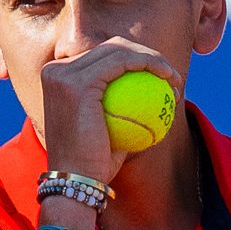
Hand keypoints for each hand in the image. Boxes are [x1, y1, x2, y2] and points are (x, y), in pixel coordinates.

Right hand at [35, 36, 179, 184]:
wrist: (75, 182)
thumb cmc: (94, 164)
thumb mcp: (108, 132)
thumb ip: (120, 108)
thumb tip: (152, 92)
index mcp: (58, 76)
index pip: (103, 57)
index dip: (137, 60)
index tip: (163, 78)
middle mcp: (56, 70)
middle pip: (110, 47)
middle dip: (147, 55)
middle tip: (171, 76)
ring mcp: (63, 74)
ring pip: (118, 50)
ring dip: (152, 58)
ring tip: (174, 79)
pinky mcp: (76, 82)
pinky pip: (121, 63)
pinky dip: (148, 65)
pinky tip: (169, 78)